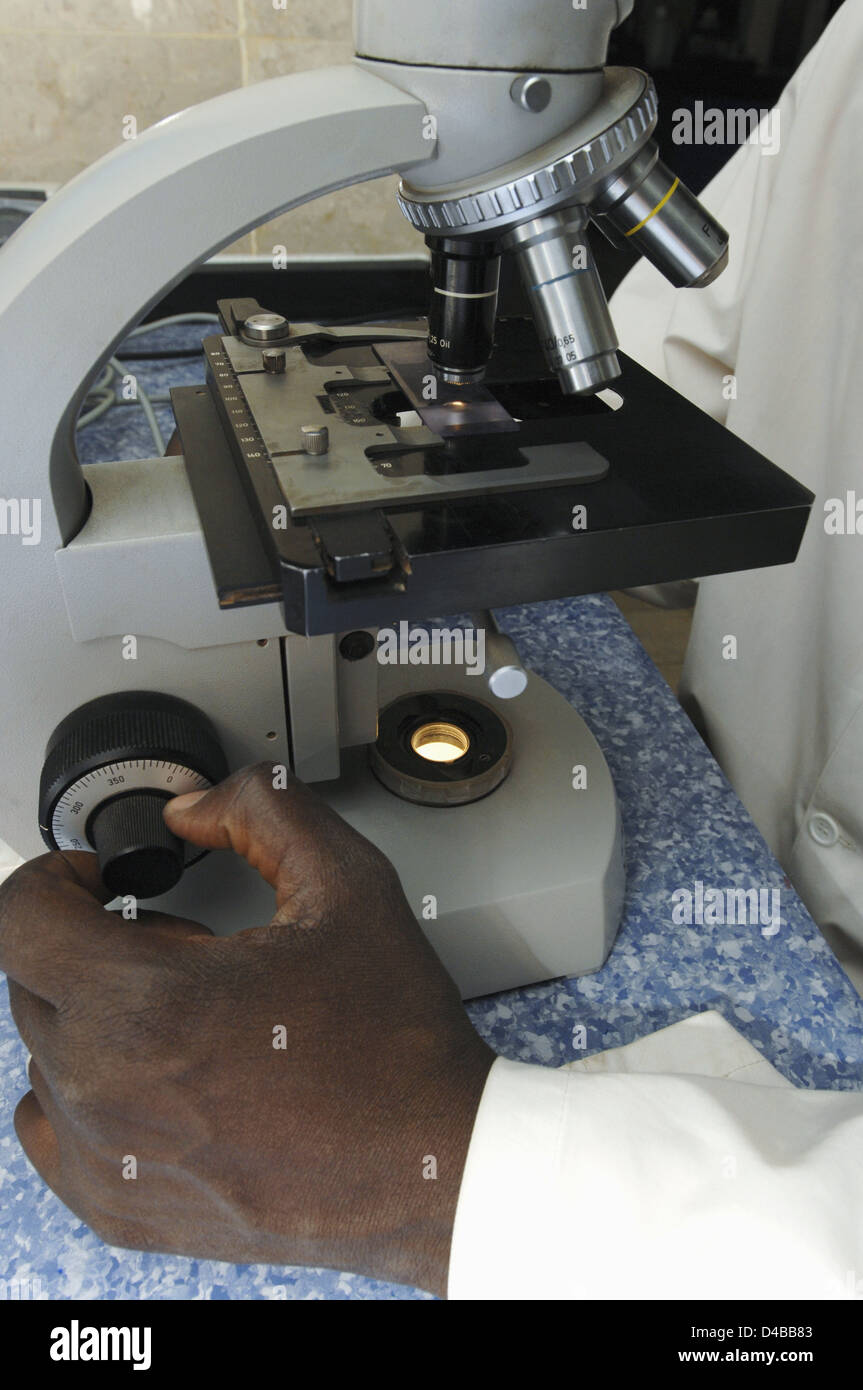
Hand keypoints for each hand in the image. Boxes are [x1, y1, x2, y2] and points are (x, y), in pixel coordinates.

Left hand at [0, 764, 493, 1295]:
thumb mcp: (348, 884)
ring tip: (187, 1017)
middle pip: (34, 979)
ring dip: (98, 1015)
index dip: (57, 877)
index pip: (20, 917)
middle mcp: (106, 1088)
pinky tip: (162, 1076)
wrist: (434, 1164)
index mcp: (148, 1004)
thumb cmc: (395, 1043)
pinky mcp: (118, 1207)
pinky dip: (87, 1088)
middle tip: (180, 950)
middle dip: (95, 944)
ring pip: (45, 1050)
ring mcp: (105, 1158)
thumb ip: (261, 811)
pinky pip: (51, 1125)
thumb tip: (191, 809)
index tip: (98, 882)